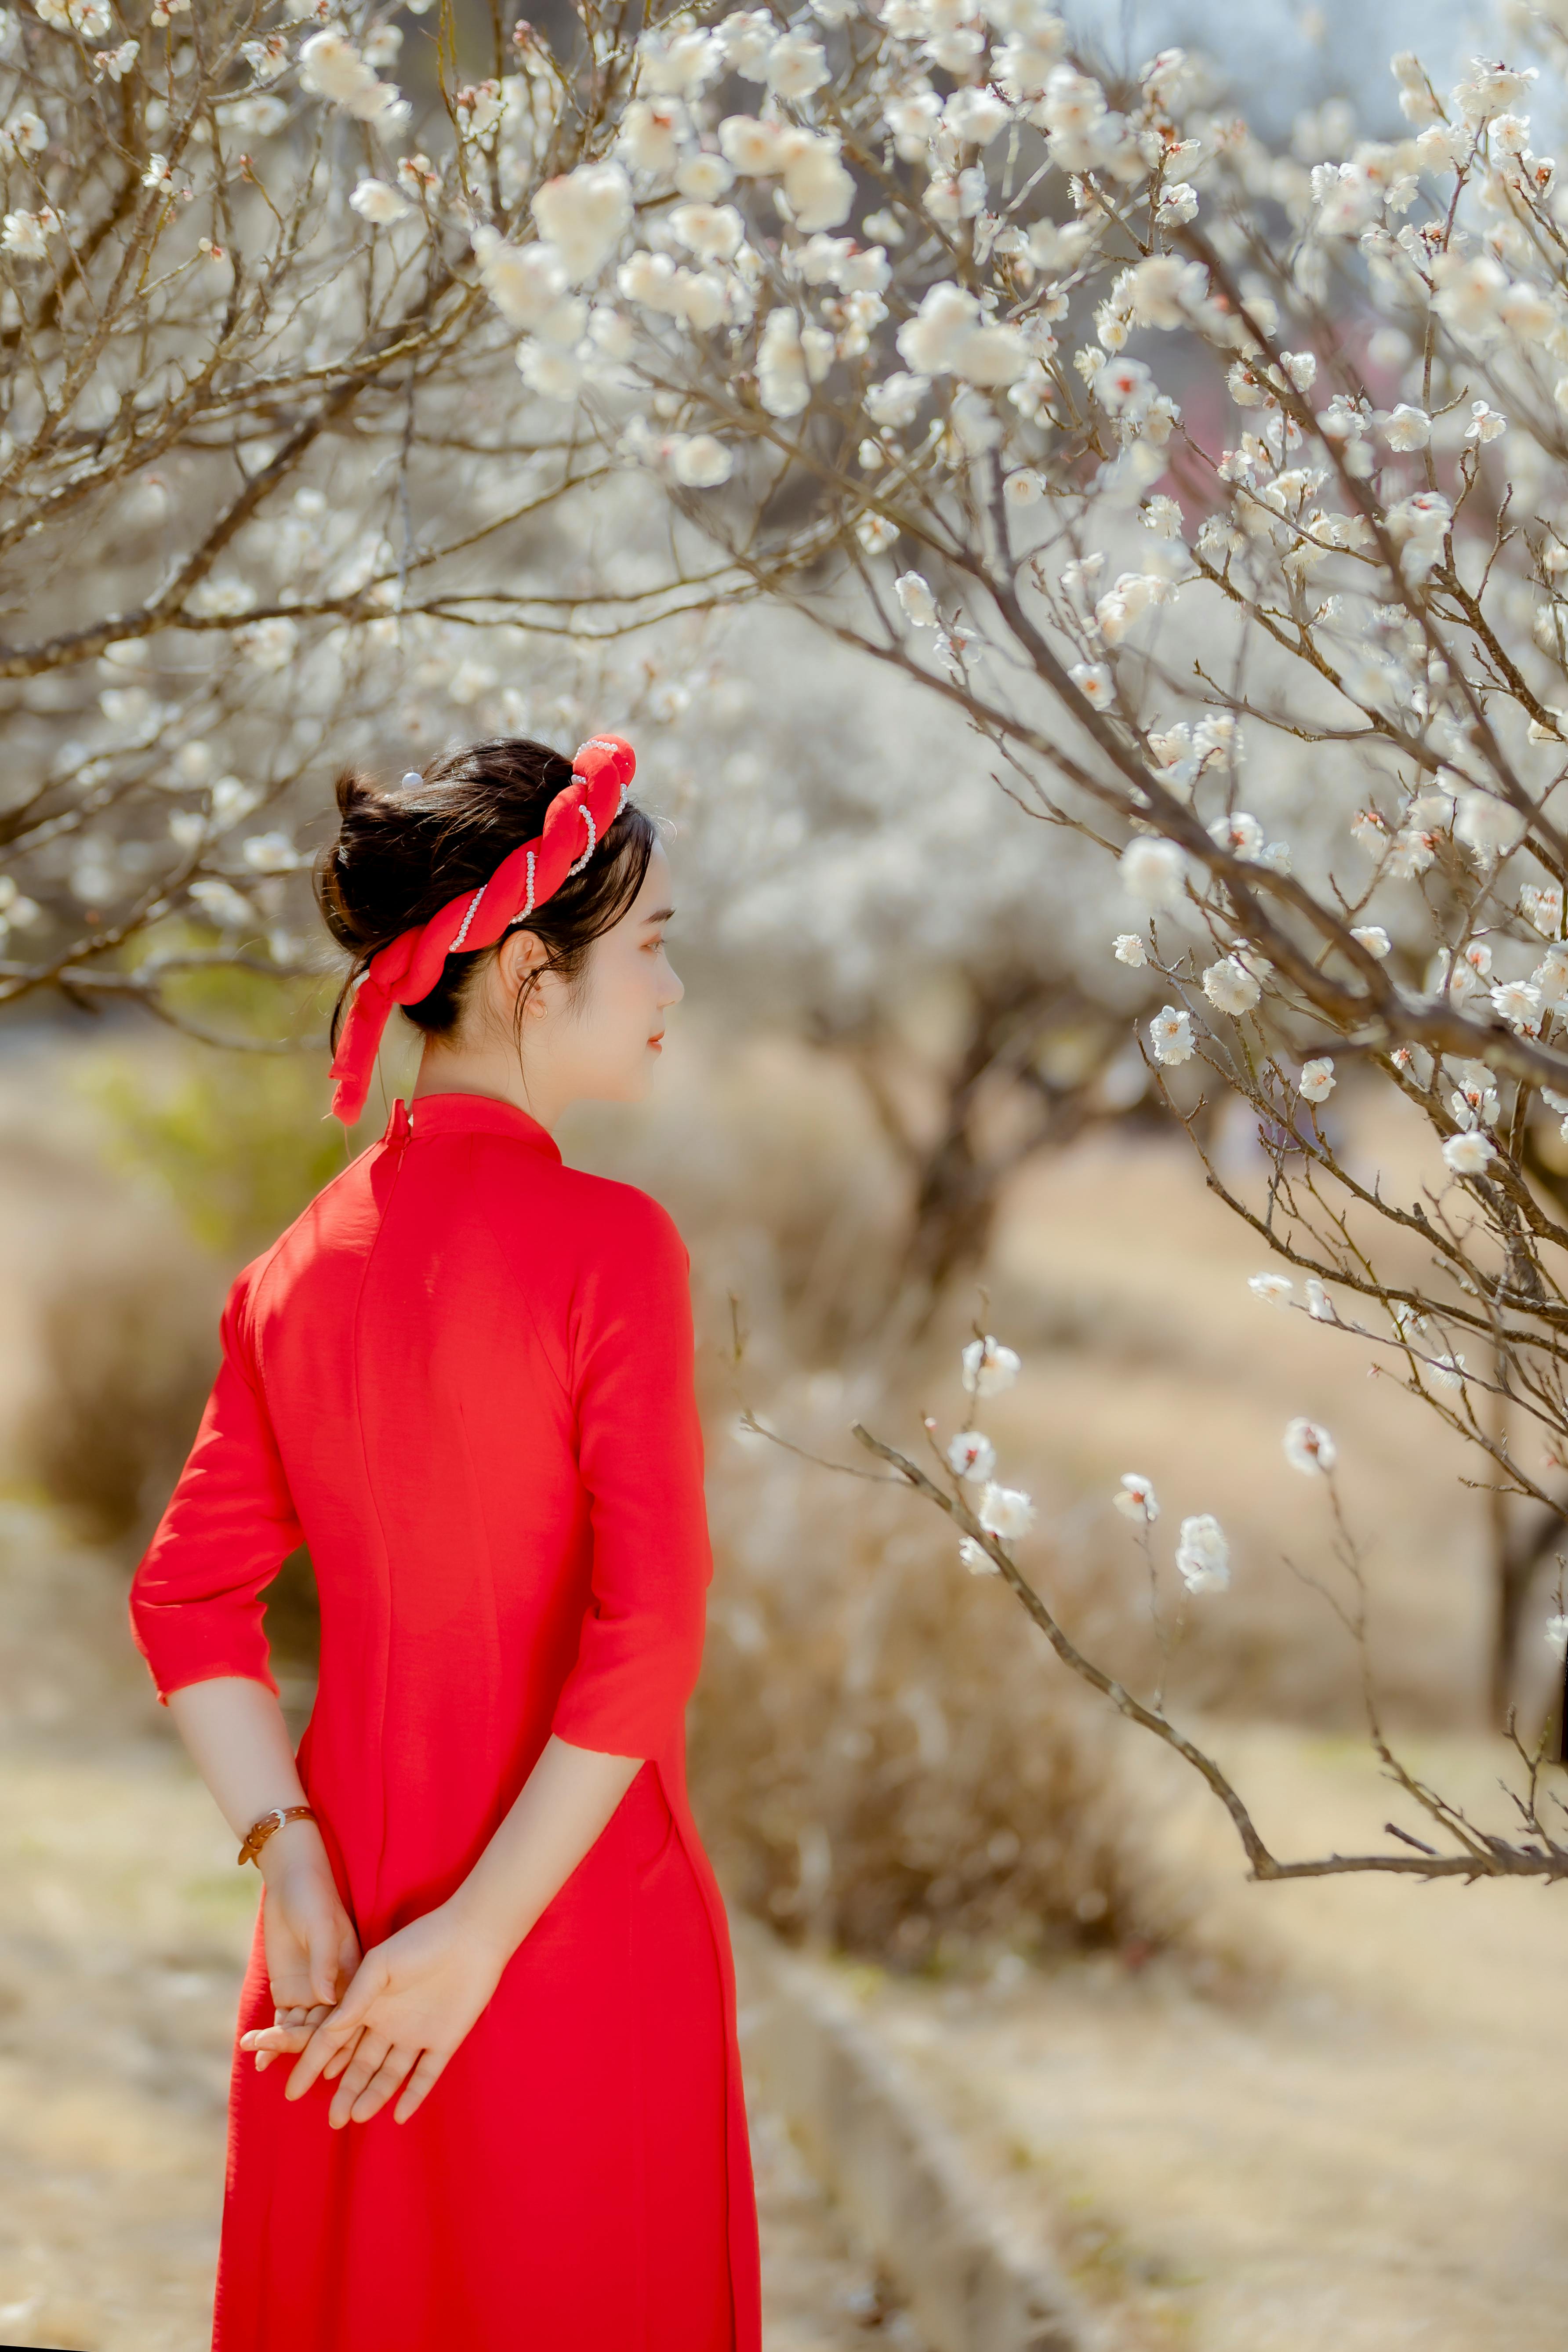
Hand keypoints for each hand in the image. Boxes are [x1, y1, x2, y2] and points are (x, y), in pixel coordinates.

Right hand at [241, 1900, 505, 2126]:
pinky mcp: (445, 2040)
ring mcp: (417, 2033)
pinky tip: (399, 2114)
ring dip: (373, 2096)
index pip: (333, 2041)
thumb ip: (355, 1998)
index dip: (312, 2066)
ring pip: (389, 2075)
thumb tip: (328, 2029)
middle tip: (331, 2122)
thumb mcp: (380, 1965)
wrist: (471, 1936)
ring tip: (355, 2118)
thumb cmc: (421, 1941)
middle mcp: (389, 2022)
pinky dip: (414, 2095)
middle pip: (361, 2065)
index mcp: (369, 2003)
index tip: (291, 2091)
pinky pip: (426, 2075)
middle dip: (344, 2092)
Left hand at [251, 1825, 360, 2075]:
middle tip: (288, 2071)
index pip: (349, 2017)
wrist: (291, 1882)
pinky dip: (271, 2038)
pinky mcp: (289, 1992)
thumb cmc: (314, 1899)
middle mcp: (335, 1991)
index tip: (328, 2067)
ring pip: (302, 2031)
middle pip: (324, 2031)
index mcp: (354, 1976)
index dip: (339, 2043)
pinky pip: (283, 2022)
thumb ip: (323, 1964)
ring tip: (261, 2058)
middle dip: (308, 2055)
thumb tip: (325, 1999)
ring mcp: (311, 1993)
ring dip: (284, 2046)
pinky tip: (256, 2052)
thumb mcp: (321, 1927)